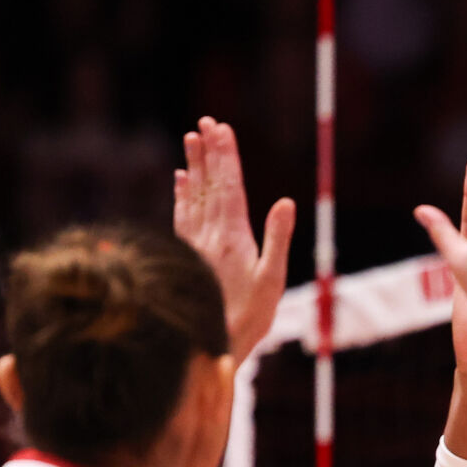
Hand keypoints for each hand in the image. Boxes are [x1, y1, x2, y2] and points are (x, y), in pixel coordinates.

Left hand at [174, 118, 295, 364]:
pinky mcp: (187, 254)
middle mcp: (209, 235)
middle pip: (208, 184)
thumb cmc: (250, 315)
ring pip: (193, 195)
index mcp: (232, 236)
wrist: (209, 343)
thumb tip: (286, 202)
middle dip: (209, 152)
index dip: (226, 156)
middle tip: (207, 123)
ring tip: (192, 139)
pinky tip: (180, 180)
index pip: (229, 186)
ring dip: (194, 165)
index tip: (222, 129)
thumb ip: (277, 238)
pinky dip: (181, 194)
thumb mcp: (273, 279)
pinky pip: (182, 215)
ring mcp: (195, 244)